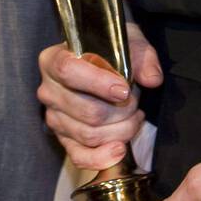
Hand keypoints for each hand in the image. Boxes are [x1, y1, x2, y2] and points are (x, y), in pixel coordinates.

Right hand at [36, 19, 162, 170]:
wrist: (106, 63)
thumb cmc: (113, 52)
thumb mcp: (129, 44)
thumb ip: (142, 58)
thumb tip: (152, 79)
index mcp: (53, 60)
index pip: (68, 71)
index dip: (97, 82)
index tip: (124, 89)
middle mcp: (49, 90)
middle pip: (85, 110)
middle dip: (120, 111)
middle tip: (136, 102)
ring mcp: (55, 118)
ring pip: (88, 134)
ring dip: (120, 130)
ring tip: (135, 117)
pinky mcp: (64, 140)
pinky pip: (79, 156)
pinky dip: (102, 157)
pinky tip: (120, 149)